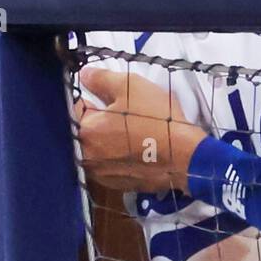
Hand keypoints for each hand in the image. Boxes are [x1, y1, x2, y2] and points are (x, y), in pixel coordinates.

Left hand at [73, 66, 207, 193]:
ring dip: (110, 140)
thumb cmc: (157, 120)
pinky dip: (119, 157)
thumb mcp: (131, 86)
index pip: (76, 106)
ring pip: (98, 149)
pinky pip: (110, 165)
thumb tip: (84, 75)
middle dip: (101, 120)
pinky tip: (138, 149)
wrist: (184, 157)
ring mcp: (101, 173)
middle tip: (127, 114)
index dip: (93, 97)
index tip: (110, 97)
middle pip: (86, 129)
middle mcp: (86, 155)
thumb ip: (102, 78)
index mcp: (85, 130)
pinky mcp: (116, 185)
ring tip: (134, 132)